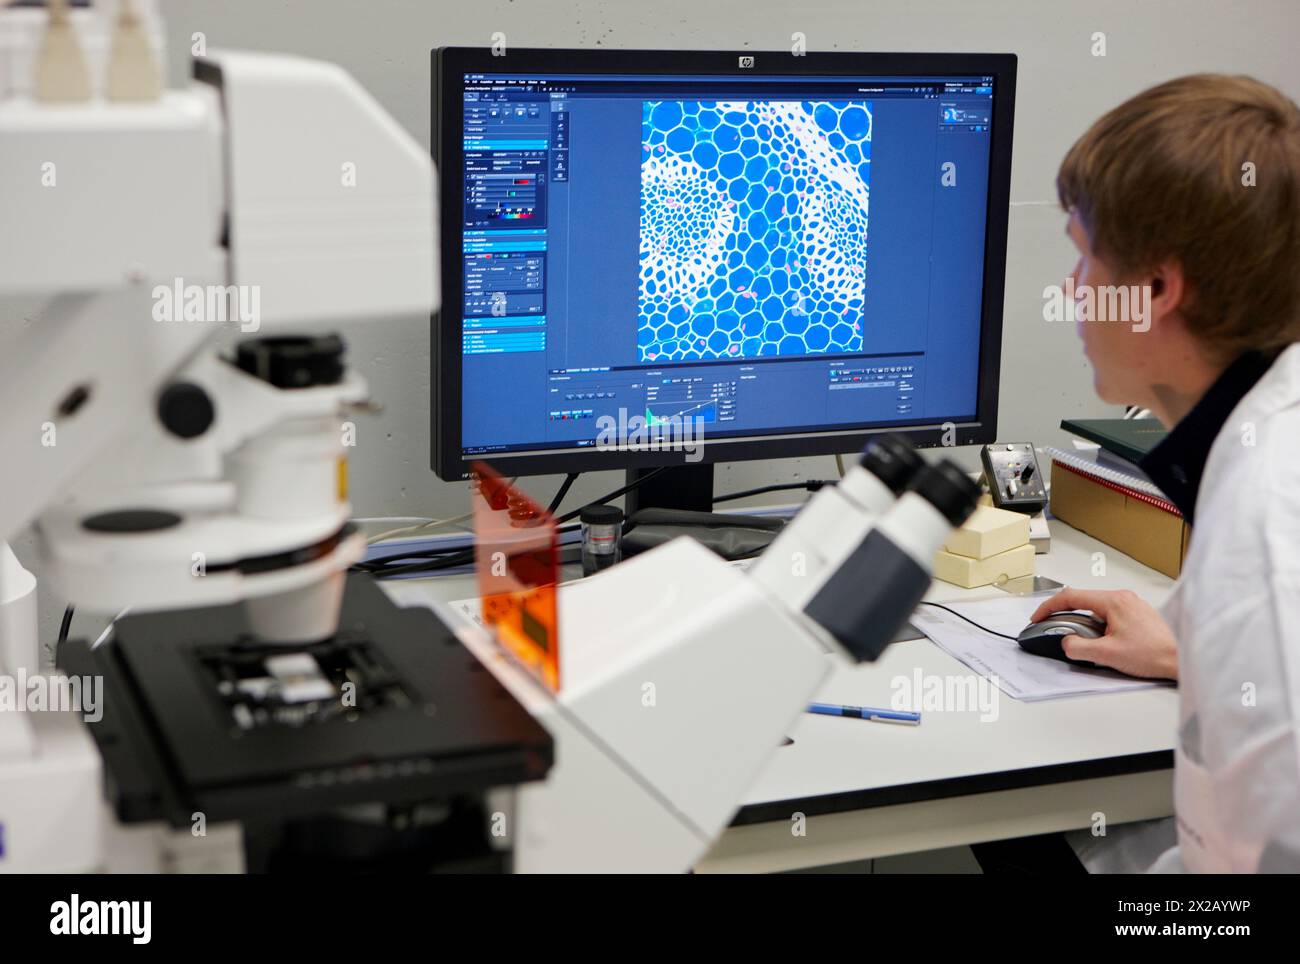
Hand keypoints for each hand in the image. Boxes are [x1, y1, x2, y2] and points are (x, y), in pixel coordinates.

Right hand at [1030, 588, 1177, 679]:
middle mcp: (1123, 598)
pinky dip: (1096, 623)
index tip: (1038, 617)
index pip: (1071, 597)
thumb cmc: (1155, 654)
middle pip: (1082, 599)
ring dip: (1081, 620)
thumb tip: (1066, 643)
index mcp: (1113, 601)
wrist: (1182, 658)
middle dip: (1063, 613)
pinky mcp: (1137, 614)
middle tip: (1051, 625)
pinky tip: (1099, 639)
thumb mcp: (1107, 655)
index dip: (1049, 607)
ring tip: (1077, 638)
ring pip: (1095, 607)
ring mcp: (1131, 604)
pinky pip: (1109, 613)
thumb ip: (1078, 647)